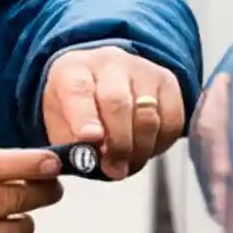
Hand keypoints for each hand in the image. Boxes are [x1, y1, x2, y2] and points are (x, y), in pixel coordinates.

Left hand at [42, 46, 183, 179]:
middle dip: (117, 143)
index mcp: (73, 70)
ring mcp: (141, 69)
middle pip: (117, 103)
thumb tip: (86, 161)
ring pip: (147, 114)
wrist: (101, 78)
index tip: (89, 139)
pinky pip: (172, 120)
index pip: (78, 90)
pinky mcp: (167, 81)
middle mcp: (108, 63)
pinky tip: (145, 148)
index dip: (84, 117)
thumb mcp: (60, 121)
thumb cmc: (78, 104)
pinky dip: (161, 144)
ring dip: (140, 148)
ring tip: (128, 164)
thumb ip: (69, 142)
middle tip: (114, 169)